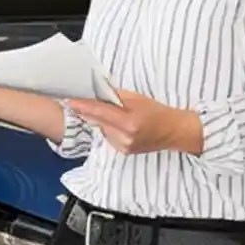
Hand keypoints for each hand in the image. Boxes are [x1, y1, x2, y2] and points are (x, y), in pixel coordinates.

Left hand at [65, 89, 203, 155]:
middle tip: (82, 102)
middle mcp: (126, 137)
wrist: (174, 131)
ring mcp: (125, 146)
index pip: (100, 112)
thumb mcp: (137, 99)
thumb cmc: (157, 112)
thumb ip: (115, 97)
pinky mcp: (125, 152)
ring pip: (102, 130)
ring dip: (101, 121)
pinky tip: (120, 125)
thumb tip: (95, 92)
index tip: (70, 100)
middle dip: (90, 111)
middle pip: (98, 122)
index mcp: (130, 122)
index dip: (83, 106)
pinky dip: (109, 129)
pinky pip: (108, 137)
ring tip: (116, 115)